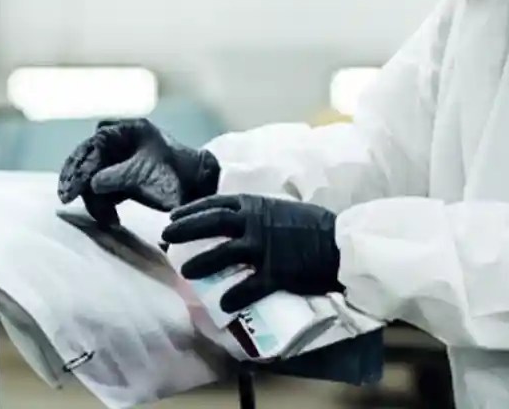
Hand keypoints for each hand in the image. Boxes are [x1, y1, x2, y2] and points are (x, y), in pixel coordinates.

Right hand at [58, 119, 219, 225]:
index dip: (78, 169)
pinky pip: (100, 188)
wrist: (198, 184)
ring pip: (91, 176)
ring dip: (93, 199)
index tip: (70, 190)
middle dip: (76, 181)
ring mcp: (118, 156)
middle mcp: (118, 139)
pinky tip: (110, 219)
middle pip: (85, 159)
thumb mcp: (148, 175)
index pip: (92, 147)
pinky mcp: (119, 175)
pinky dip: (101, 203)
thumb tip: (93, 183)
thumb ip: (120, 177)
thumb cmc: (178, 176)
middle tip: (67, 199)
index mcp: (127, 130)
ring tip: (107, 220)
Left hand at [162, 194, 342, 312]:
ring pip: (222, 255)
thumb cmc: (313, 225)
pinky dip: (233, 297)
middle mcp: (255, 224)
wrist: (342, 243)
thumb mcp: (281, 209)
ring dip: (200, 264)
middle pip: (210, 225)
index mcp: (256, 205)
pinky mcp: (276, 273)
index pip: (215, 204)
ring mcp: (264, 249)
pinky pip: (248, 288)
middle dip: (184, 231)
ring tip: (185, 272)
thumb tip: (236, 220)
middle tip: (166, 239)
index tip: (173, 216)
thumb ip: (257, 213)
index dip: (190, 210)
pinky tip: (223, 305)